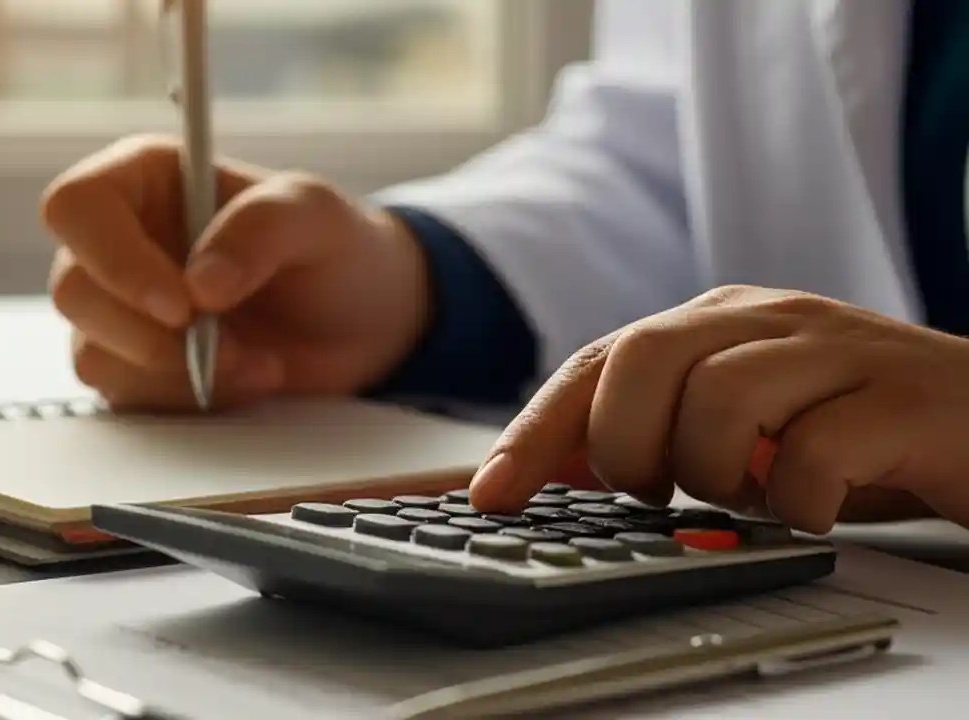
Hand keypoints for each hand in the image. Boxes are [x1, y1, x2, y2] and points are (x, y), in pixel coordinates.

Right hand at [41, 135, 430, 410]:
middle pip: (74, 291)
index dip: (114, 259)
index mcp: (145, 179)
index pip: (77, 207)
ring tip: (257, 361)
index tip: (182, 304)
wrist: (359, 323)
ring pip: (94, 353)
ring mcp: (121, 308)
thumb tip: (200, 284)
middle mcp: (119, 241)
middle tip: (230, 346)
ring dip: (179, 372)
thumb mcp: (316, 216)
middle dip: (154, 335)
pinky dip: (188, 398)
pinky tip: (245, 379)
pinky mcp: (135, 365)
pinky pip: (126, 395)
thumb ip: (262, 229)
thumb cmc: (333, 248)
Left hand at [468, 285, 968, 532]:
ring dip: (713, 471)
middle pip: (643, 358)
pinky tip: (811, 505)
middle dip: (623, 446)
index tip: (491, 493)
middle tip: (653, 494)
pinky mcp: (901, 398)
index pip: (598, 362)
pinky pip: (816, 451)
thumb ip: (656, 431)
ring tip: (747, 493)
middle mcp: (765, 320)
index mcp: (715, 323)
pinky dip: (796, 500)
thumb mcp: (740, 424)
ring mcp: (835, 350)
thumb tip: (551, 469)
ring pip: (721, 397)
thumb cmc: (849, 428)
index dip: (536, 431)